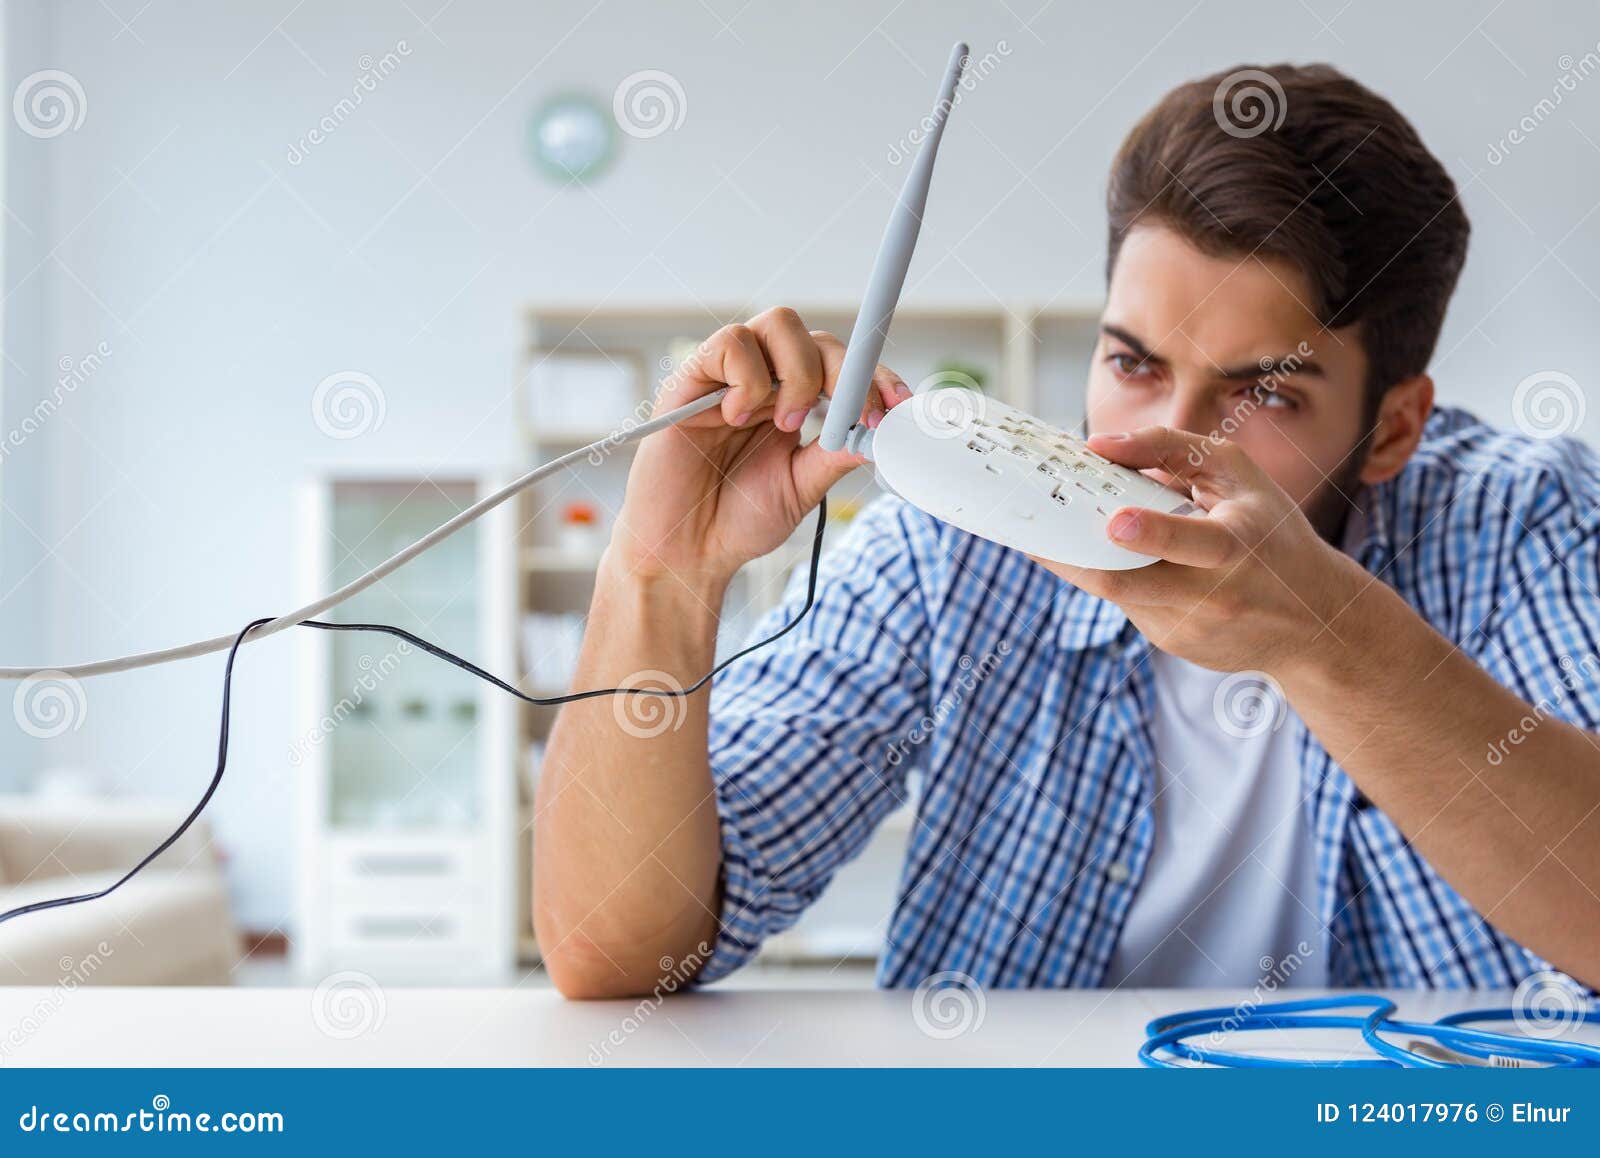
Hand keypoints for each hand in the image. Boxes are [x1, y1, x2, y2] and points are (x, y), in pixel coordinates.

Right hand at [608, 306, 910, 587]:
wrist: (685, 551)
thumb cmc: (736, 520)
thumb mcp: (802, 487)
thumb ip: (836, 454)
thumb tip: (880, 430)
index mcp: (795, 403)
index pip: (842, 366)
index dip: (875, 375)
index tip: (899, 404)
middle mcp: (766, 381)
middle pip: (817, 336)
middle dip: (846, 373)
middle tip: (852, 417)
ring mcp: (730, 376)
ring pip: (779, 324)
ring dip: (798, 372)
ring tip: (786, 424)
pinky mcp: (692, 379)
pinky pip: (730, 343)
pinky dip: (746, 378)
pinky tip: (737, 417)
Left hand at [1030, 426, 1369, 677]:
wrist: (1310, 622)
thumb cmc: (1269, 531)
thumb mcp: (1235, 474)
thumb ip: (1169, 448)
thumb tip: (1096, 446)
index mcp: (1238, 545)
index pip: (1192, 542)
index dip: (1151, 533)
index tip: (1113, 521)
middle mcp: (1214, 593)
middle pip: (1124, 581)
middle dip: (1068, 557)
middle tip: (1026, 529)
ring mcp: (1189, 626)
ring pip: (1115, 592)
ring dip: (1081, 562)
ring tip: (1059, 531)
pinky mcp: (1172, 643)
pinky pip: (1127, 604)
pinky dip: (1115, 577)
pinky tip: (1122, 560)